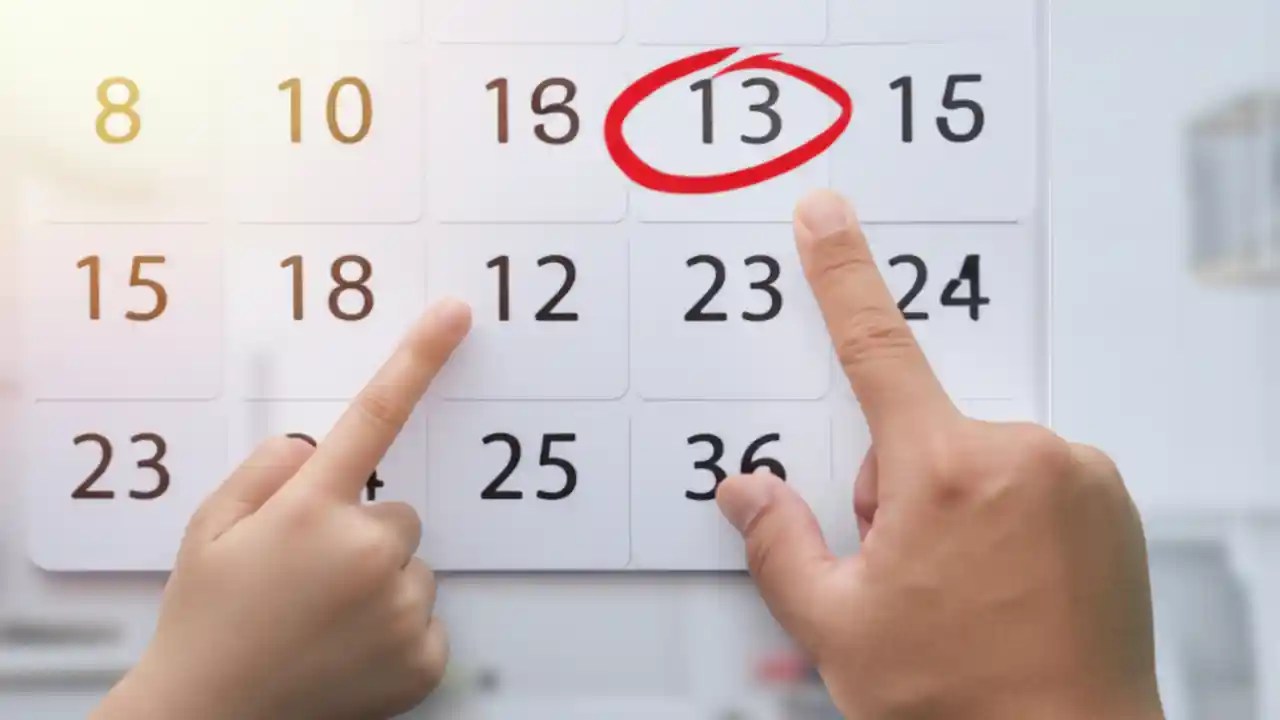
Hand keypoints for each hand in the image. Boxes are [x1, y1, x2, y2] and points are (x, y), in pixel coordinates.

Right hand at [93, 300, 471, 719]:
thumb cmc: (207, 623)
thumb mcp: (212, 528)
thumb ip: (268, 470)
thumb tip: (318, 448)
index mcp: (311, 510)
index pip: (375, 414)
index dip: (419, 358)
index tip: (455, 316)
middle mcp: (367, 552)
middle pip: (397, 513)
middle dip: (361, 532)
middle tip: (308, 576)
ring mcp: (401, 608)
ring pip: (412, 567)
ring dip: (380, 583)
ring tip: (321, 619)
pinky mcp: (424, 657)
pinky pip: (426, 617)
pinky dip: (397, 630)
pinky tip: (347, 648)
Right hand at [717, 192, 1162, 719]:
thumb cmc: (964, 708)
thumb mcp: (838, 630)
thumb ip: (780, 546)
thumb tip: (749, 492)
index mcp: (945, 476)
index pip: (876, 349)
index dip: (842, 274)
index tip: (826, 218)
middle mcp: (1023, 459)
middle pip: (920, 437)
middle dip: (897, 493)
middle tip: (911, 577)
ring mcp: (1078, 479)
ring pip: (976, 462)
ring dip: (953, 510)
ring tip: (966, 595)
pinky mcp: (1110, 504)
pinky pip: (1033, 481)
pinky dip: (1008, 520)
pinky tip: (1007, 586)